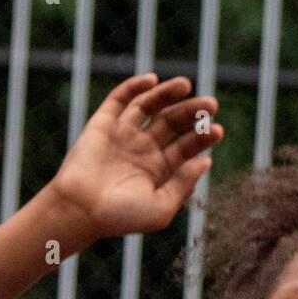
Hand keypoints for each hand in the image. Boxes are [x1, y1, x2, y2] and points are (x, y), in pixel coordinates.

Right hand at [50, 73, 222, 239]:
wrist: (81, 210)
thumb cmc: (121, 217)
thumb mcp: (161, 209)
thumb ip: (183, 186)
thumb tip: (205, 162)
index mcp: (159, 171)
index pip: (186, 148)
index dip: (202, 138)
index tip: (217, 131)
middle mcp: (143, 150)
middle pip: (173, 123)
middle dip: (192, 113)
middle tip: (211, 104)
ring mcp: (124, 135)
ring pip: (150, 106)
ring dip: (168, 94)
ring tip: (186, 85)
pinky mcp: (103, 124)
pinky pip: (120, 100)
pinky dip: (135, 87)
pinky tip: (152, 81)